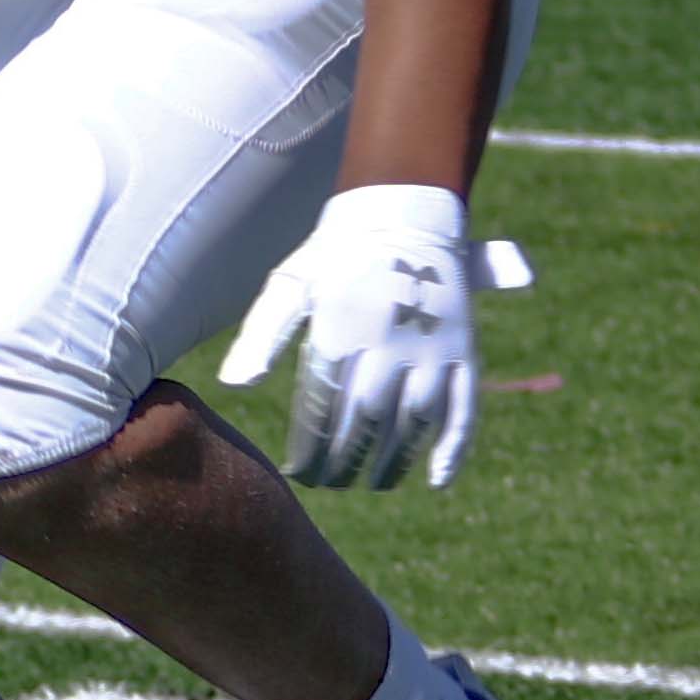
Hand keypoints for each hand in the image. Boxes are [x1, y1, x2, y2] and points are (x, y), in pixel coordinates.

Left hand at [218, 182, 533, 487]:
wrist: (401, 217)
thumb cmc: (332, 258)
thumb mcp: (290, 286)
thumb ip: (262, 334)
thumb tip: (234, 384)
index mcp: (340, 329)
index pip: (321, 406)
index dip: (309, 445)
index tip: (295, 470)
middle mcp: (390, 343)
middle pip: (364, 421)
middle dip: (344, 460)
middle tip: (326, 483)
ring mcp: (432, 350)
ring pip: (413, 422)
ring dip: (393, 461)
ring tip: (372, 483)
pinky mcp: (464, 352)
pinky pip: (465, 408)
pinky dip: (454, 448)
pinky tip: (437, 481)